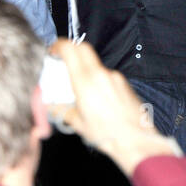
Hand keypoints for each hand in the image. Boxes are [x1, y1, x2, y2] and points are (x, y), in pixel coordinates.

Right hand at [54, 39, 179, 174]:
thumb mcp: (77, 123)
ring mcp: (115, 77)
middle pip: (83, 48)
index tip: (52, 51)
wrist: (137, 140)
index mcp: (86, 81)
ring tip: (79, 88)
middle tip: (61, 60)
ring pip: (95, 63)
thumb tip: (48, 104)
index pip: (70, 50)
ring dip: (84, 68)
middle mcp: (101, 74)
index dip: (58, 46)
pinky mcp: (124, 83)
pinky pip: (106, 75)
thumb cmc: (107, 135)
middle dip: (70, 50)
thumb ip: (60, 110)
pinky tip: (97, 98)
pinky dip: (97, 79)